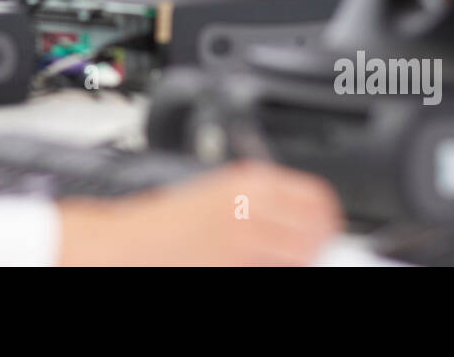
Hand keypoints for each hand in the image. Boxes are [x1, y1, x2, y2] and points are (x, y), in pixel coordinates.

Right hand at [56, 160, 342, 265]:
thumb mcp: (219, 197)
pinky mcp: (239, 268)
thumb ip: (265, 204)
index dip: (325, 221)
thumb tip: (312, 224)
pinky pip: (277, 272)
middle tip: (303, 254)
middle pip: (319, 232)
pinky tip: (256, 268)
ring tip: (272, 261)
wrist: (127, 248)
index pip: (319, 200)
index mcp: (250, 182)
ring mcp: (247, 244)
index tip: (324, 234)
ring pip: (302, 258)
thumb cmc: (165, 225)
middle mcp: (253, 209)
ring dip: (295, 261)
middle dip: (315, 245)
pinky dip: (276, 271)